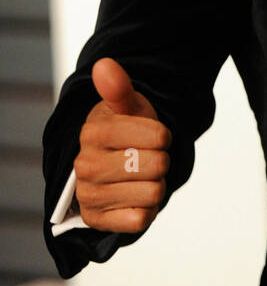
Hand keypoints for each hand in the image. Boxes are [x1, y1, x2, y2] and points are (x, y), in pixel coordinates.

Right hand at [73, 58, 170, 232]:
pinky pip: (141, 219)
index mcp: (93, 132)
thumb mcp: (128, 106)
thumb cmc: (126, 132)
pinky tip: (132, 198)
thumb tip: (104, 65)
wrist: (112, 166)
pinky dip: (145, 210)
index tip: (151, 135)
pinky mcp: (96, 221)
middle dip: (160, 161)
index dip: (163, 136)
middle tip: (144, 158)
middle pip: (158, 165)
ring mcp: (88, 195)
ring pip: (153, 193)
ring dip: (155, 186)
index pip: (159, 136)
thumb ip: (119, 88)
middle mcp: (84, 165)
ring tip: (139, 177)